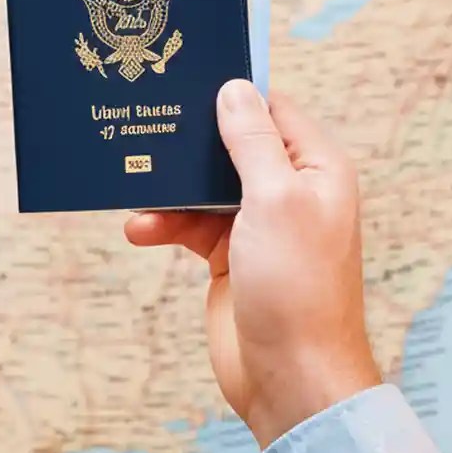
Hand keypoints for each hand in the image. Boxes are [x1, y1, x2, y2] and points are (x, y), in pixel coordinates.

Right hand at [125, 80, 380, 448]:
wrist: (291, 376)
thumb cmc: (297, 287)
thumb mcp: (275, 200)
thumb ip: (252, 142)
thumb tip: (234, 90)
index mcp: (316, 168)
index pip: (272, 110)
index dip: (233, 93)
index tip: (187, 76)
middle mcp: (290, 190)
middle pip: (231, 145)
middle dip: (190, 142)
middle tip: (148, 123)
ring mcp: (258, 224)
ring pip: (203, 186)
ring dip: (169, 190)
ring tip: (135, 192)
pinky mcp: (229, 255)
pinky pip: (189, 224)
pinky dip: (164, 224)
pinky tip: (140, 230)